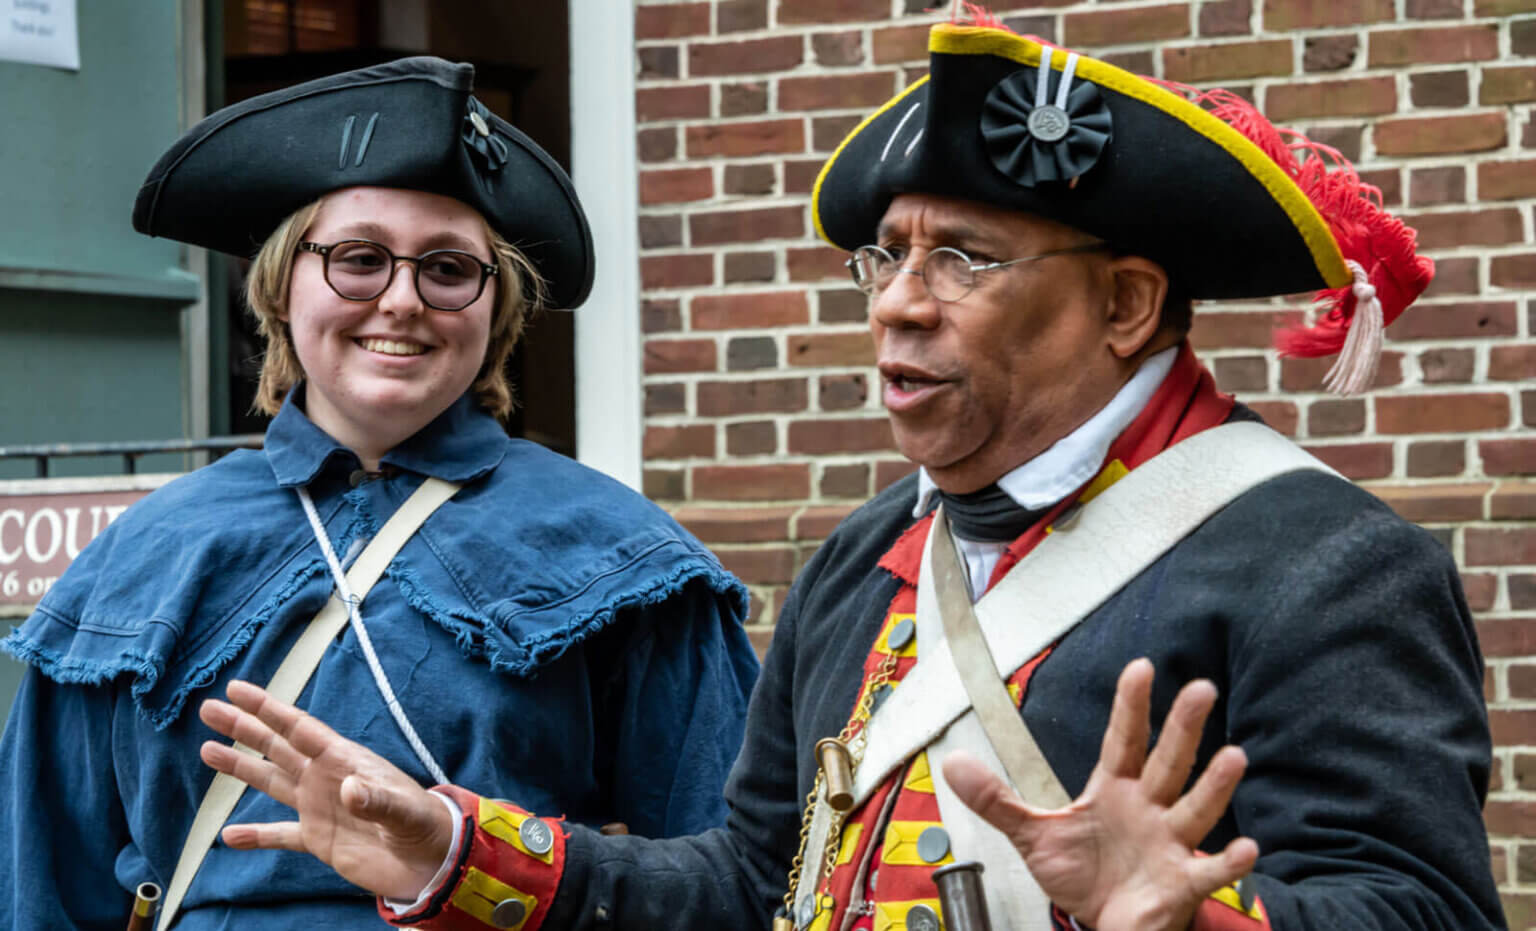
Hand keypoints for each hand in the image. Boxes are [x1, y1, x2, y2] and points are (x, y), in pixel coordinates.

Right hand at [198, 680, 456, 899]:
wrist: (431, 859)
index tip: (237, 690)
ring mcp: (320, 807)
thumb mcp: (404, 809)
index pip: (299, 728)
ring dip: (241, 768)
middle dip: (244, 728)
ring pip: (272, 782)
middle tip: (208, 710)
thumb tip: (349, 790)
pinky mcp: (320, 839)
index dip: (267, 708)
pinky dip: (255, 835)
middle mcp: (326, 778)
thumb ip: (377, 800)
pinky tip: (227, 836)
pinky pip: (280, 834)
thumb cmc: (424, 824)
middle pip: (277, 747)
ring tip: (207, 751)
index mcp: (345, 760)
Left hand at [941, 658, 1257, 930]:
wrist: (1102, 923)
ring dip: (1214, 786)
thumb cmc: (1081, 873)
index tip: (1141, 668)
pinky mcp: (1180, 883)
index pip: (1124, 740)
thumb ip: (996, 799)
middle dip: (1183, 727)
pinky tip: (1245, 848)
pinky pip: (1208, 871)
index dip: (1131, 705)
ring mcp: (1169, 844)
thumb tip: (952, 764)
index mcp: (1115, 790)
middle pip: (1168, 762)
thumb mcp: (1033, 834)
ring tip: (1234, 757)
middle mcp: (1149, 809)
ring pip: (1195, 809)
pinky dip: (1228, 862)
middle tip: (1201, 688)